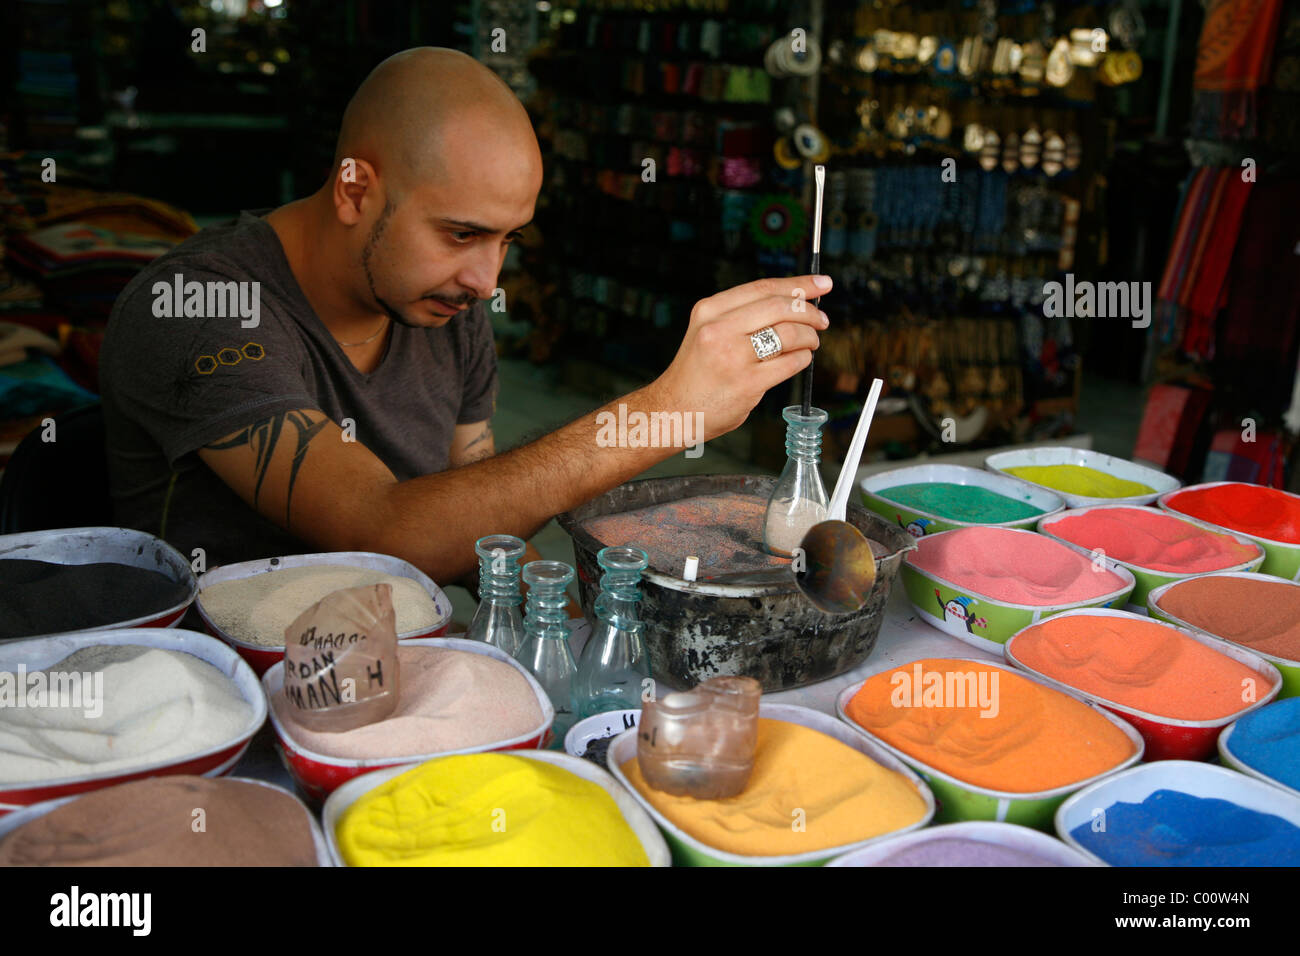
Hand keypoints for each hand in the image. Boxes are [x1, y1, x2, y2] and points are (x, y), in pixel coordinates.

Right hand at [649, 275, 831, 440]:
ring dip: (809, 337)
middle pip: (780, 307)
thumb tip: (792, 302)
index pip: (763, 288)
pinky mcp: (747, 383)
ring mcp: (733, 356)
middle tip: (821, 319)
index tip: (821, 284)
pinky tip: (800, 360)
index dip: (798, 284)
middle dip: (809, 311)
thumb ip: (741, 315)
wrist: (674, 410)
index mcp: (709, 310)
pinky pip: (790, 363)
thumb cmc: (697, 372)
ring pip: (789, 334)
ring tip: (811, 343)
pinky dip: (802, 359)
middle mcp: (718, 329)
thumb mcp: (707, 330)